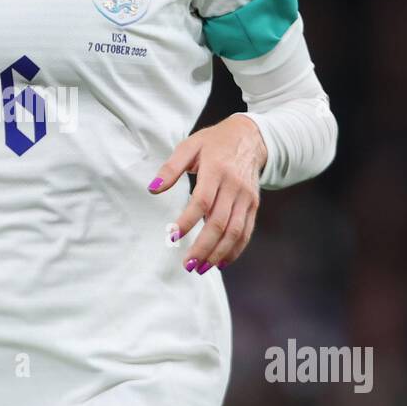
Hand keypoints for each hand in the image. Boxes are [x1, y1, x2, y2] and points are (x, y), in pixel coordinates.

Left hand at [147, 114, 266, 272]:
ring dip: (218, 253)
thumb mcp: (189, 146)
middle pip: (219, 222)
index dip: (187, 221)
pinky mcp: (254, 205)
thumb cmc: (214, 142)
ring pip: (234, 231)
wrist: (250, 137)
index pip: (202, 201)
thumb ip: (170, 168)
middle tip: (187, 264)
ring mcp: (246, 197)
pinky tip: (220, 262)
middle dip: (203, 247)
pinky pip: (246, 231)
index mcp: (216, 170)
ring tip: (201, 268)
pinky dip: (234, 250)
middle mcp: (234, 186)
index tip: (172, 236)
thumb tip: (152, 189)